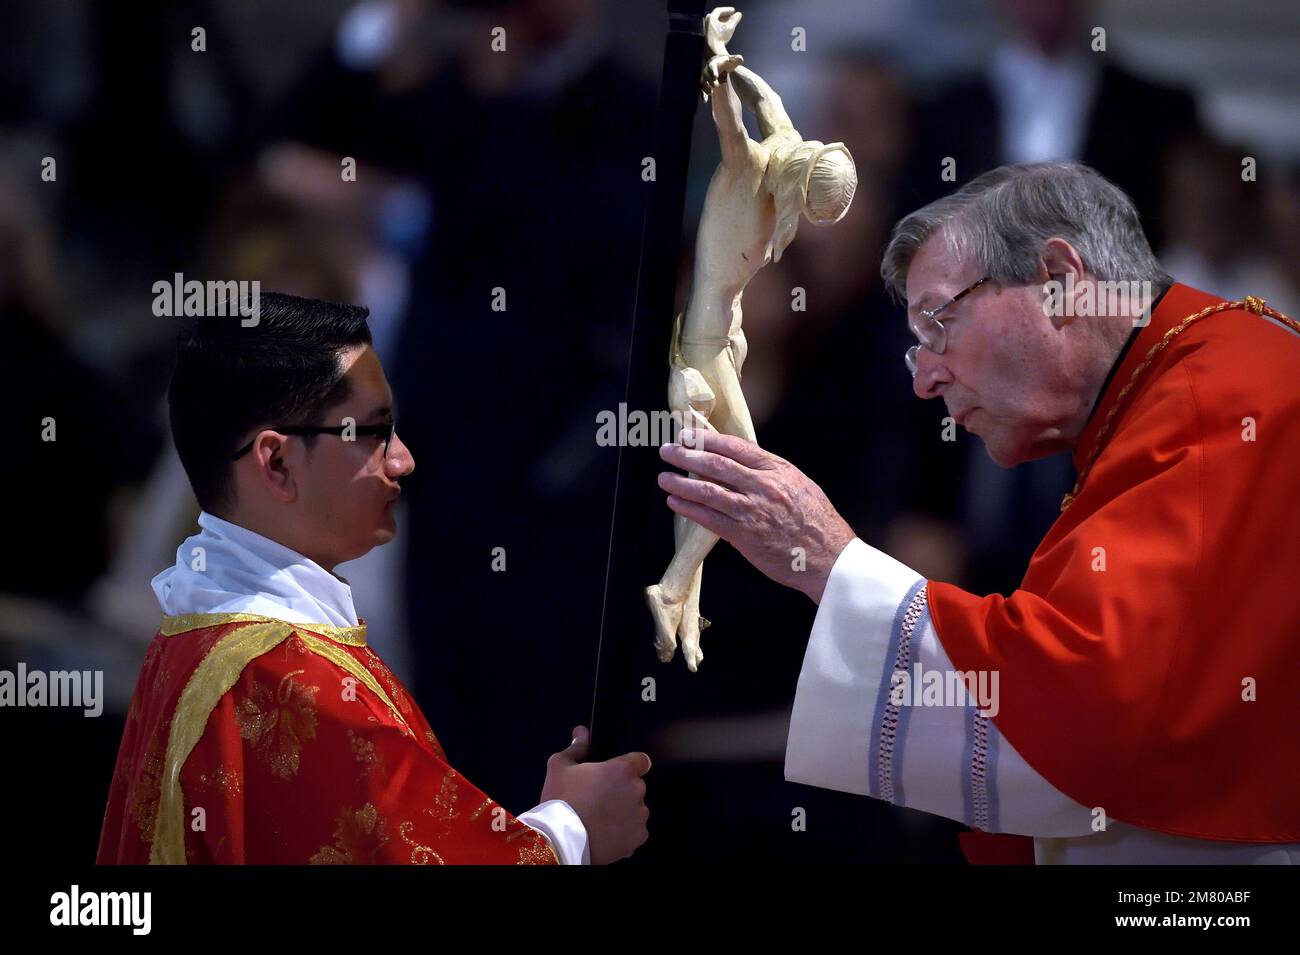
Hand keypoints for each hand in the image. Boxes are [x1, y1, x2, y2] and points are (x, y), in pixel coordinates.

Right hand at [540, 726, 649, 863]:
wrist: (561, 840)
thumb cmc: (561, 800)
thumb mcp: (560, 766)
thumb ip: (576, 747)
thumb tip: (582, 732)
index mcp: (622, 770)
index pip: (641, 760)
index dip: (630, 765)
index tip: (616, 774)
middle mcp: (636, 790)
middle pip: (635, 786)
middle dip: (621, 790)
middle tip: (599, 798)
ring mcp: (639, 815)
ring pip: (636, 809)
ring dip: (623, 811)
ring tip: (600, 817)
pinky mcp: (638, 837)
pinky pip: (634, 830)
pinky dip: (624, 831)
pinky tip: (605, 831)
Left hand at [657, 429, 855, 602]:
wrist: (828, 556)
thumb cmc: (817, 521)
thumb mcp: (799, 484)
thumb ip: (771, 473)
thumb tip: (741, 462)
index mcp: (777, 469)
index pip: (735, 447)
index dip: (707, 439)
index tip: (688, 434)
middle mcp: (762, 486)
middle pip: (716, 465)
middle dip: (687, 456)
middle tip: (666, 451)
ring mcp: (751, 511)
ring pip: (708, 490)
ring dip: (681, 483)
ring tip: (664, 478)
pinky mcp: (743, 535)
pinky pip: (709, 518)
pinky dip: (689, 508)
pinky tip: (675, 502)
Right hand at [700, 52, 743, 99]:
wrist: (720, 64)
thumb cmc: (727, 62)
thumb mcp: (732, 59)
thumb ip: (736, 59)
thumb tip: (740, 59)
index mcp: (713, 64)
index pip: (712, 67)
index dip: (713, 72)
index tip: (716, 77)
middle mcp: (707, 70)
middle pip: (706, 75)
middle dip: (710, 81)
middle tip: (716, 85)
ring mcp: (705, 77)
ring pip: (702, 83)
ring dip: (705, 88)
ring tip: (711, 93)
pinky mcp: (704, 83)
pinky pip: (701, 89)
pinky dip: (702, 95)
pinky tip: (705, 101)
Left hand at [705, 6, 741, 56]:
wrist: (713, 51)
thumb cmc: (719, 39)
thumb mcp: (730, 27)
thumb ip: (735, 19)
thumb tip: (738, 15)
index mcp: (711, 18)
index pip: (719, 10)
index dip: (727, 10)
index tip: (733, 11)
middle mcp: (707, 22)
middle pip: (717, 16)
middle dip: (725, 15)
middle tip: (731, 16)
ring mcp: (706, 30)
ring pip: (715, 22)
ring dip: (723, 21)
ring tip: (729, 23)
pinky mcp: (707, 36)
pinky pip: (714, 28)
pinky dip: (720, 27)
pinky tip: (725, 31)